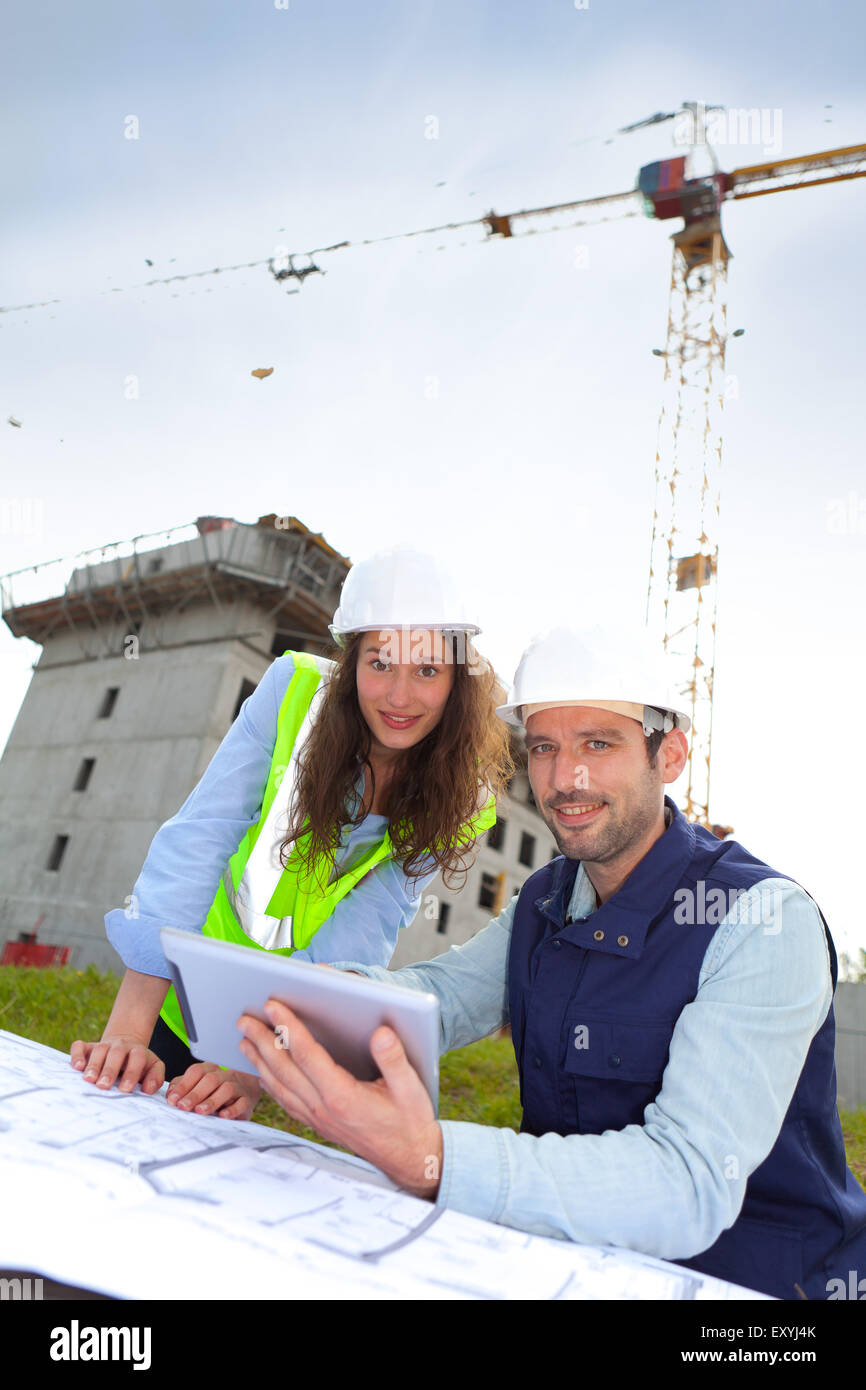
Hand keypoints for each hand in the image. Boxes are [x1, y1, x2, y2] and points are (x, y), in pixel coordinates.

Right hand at [70, 1035, 163, 1094]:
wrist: (124, 1046)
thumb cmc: (138, 1064)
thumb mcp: (152, 1068)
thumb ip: (155, 1077)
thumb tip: (148, 1089)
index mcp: (137, 1052)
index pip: (137, 1058)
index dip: (132, 1073)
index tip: (125, 1089)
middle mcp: (120, 1046)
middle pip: (116, 1053)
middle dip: (110, 1070)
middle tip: (104, 1086)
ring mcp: (103, 1045)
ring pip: (99, 1050)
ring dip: (94, 1065)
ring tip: (89, 1079)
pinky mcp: (87, 1047)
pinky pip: (80, 1047)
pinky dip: (77, 1055)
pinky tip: (76, 1067)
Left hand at [166, 1061, 261, 1120]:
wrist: (246, 1089)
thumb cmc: (216, 1089)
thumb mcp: (198, 1085)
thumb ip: (182, 1087)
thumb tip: (170, 1095)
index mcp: (210, 1069)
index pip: (196, 1072)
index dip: (184, 1085)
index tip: (173, 1100)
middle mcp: (224, 1075)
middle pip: (211, 1079)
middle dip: (195, 1094)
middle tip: (183, 1106)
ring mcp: (237, 1087)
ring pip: (227, 1089)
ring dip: (212, 1100)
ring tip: (200, 1111)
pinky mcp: (246, 1101)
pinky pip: (242, 1103)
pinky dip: (232, 1109)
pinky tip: (222, 1115)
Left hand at [237, 1000, 442, 1197]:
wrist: (409, 1158)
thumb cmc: (410, 1120)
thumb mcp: (411, 1087)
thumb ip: (394, 1059)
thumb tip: (380, 1032)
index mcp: (343, 1096)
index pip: (307, 1055)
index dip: (289, 1028)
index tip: (273, 1005)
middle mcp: (324, 1108)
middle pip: (284, 1069)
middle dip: (262, 1040)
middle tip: (244, 1018)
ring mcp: (318, 1118)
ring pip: (279, 1085)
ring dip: (259, 1061)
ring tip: (244, 1039)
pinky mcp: (318, 1123)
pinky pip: (286, 1101)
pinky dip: (270, 1083)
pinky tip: (263, 1073)